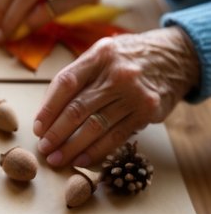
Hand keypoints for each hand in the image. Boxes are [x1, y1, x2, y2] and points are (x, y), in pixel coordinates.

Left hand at [34, 26, 200, 167]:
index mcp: (100, 55)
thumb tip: (48, 112)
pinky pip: (116, 137)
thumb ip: (78, 76)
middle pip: (78, 109)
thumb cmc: (127, 58)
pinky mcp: (147, 112)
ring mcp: (134, 94)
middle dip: (56, 133)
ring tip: (57, 159)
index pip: (65, 83)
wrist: (175, 57)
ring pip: (95, 127)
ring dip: (72, 147)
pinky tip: (81, 160)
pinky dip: (96, 151)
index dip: (48, 109)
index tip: (37, 128)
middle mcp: (117, 73)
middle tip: (44, 148)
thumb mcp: (103, 53)